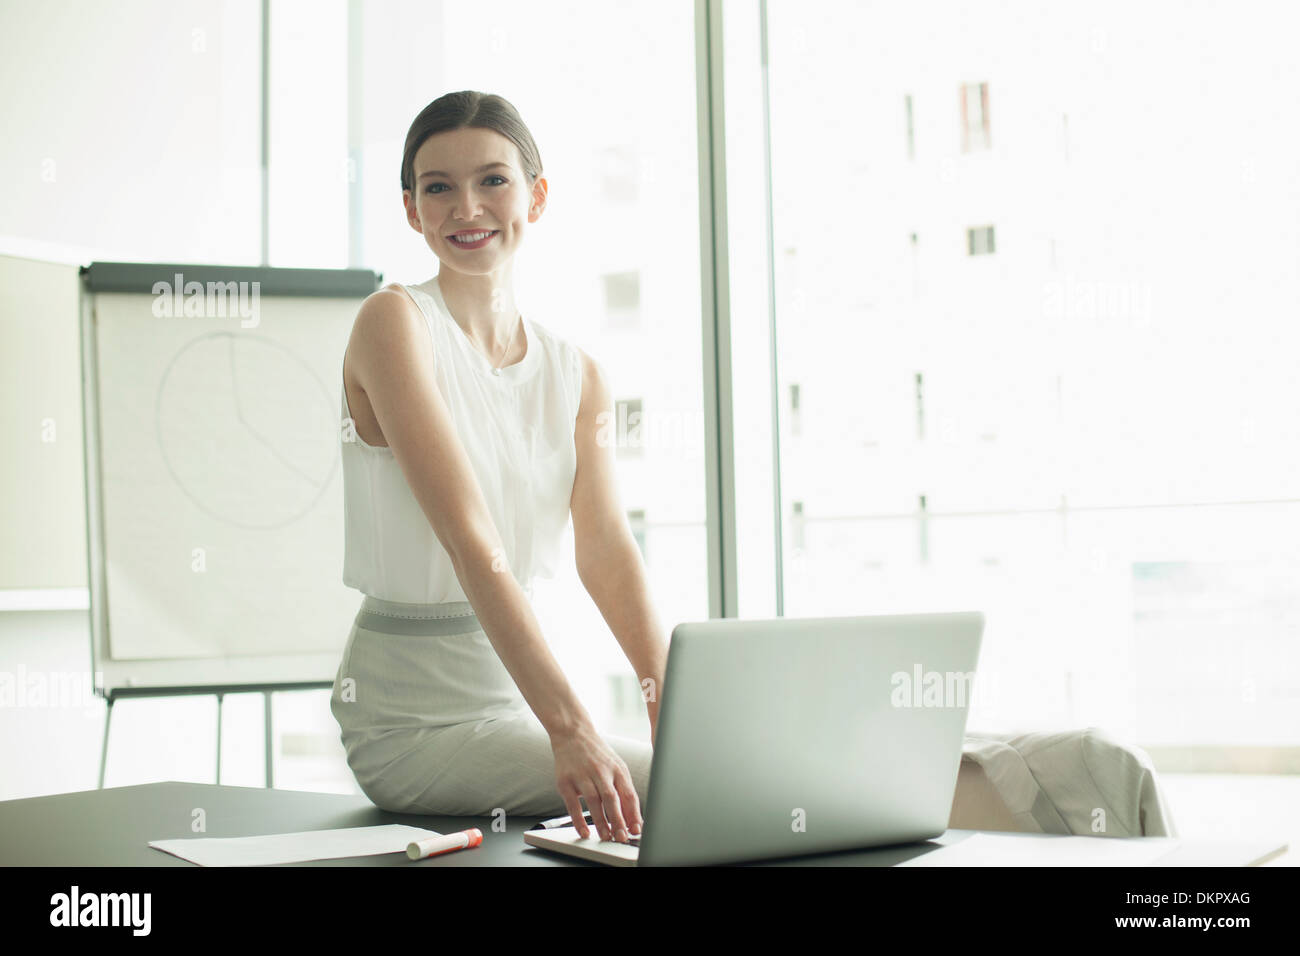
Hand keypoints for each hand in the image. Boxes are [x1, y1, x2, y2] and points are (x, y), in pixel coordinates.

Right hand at [550, 724, 642, 842]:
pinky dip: (579, 819)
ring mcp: (582, 775)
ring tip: (607, 837)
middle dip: (619, 820)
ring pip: (594, 801)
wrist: (573, 733)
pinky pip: (572, 804)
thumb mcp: (615, 767)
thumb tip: (632, 818)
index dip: (634, 814)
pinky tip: (584, 831)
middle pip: (612, 798)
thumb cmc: (597, 754)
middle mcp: (601, 771)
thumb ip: (623, 791)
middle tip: (622, 838)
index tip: (636, 830)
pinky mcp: (565, 781)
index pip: (628, 794)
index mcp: (617, 769)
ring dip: (601, 822)